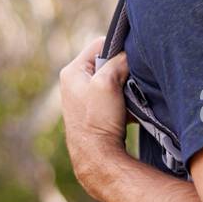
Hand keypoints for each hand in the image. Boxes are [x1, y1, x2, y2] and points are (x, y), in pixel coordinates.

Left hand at [59, 35, 129, 195]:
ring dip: (123, 88)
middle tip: (130, 81)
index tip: (130, 60)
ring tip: (129, 98)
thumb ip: (118, 61)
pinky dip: (122, 101)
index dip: (117, 49)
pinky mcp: (92, 112)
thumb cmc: (98, 120)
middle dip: (121, 71)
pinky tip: (128, 111)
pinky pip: (111, 97)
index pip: (99, 44)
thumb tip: (129, 55)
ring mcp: (82, 99)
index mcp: (72, 71)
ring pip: (110, 81)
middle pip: (105, 63)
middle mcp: (73, 83)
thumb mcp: (108, 82)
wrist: (97, 157)